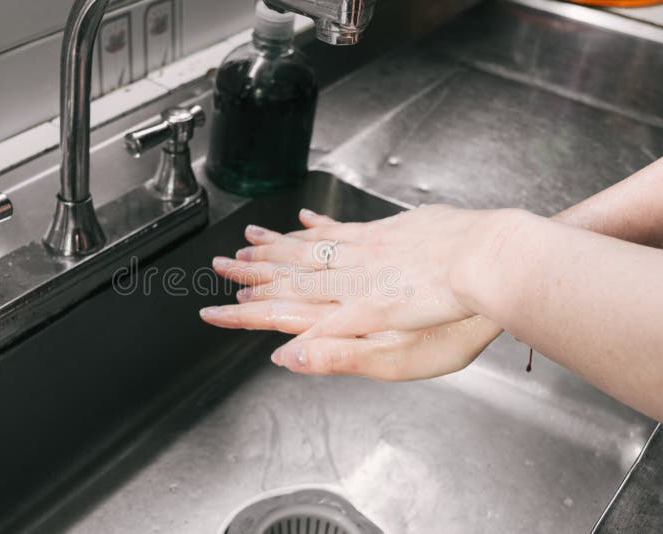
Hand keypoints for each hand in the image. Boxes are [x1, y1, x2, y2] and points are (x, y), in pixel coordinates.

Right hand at [200, 207, 506, 379]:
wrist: (492, 263)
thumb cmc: (455, 316)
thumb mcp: (395, 354)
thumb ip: (338, 353)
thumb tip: (288, 358)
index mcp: (347, 306)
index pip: (284, 309)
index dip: (248, 312)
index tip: (217, 310)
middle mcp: (351, 273)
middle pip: (289, 272)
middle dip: (251, 272)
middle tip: (220, 266)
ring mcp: (369, 248)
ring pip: (310, 247)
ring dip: (276, 246)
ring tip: (248, 240)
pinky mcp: (391, 232)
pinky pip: (342, 228)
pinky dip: (319, 226)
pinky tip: (305, 220)